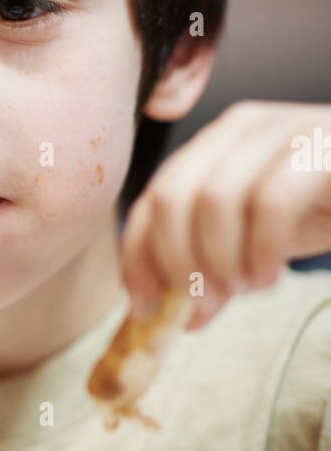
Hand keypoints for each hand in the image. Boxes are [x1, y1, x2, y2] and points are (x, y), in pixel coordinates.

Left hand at [121, 101, 330, 329]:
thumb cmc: (324, 208)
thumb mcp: (258, 242)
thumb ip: (217, 272)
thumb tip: (181, 321)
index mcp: (210, 147)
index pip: (150, 199)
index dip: (138, 256)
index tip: (144, 307)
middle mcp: (239, 129)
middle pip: (171, 197)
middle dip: (178, 262)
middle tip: (203, 304)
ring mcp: (280, 130)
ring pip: (214, 199)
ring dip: (222, 260)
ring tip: (248, 287)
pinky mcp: (320, 146)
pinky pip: (269, 203)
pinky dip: (261, 251)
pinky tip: (272, 274)